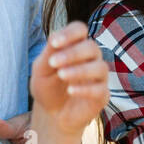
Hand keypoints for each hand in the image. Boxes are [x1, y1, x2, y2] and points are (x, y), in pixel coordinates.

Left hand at [28, 21, 109, 137]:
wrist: (51, 113)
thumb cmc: (47, 86)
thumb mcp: (41, 69)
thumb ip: (48, 53)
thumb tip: (54, 37)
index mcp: (75, 46)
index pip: (80, 30)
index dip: (69, 33)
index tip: (54, 42)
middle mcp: (90, 58)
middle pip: (91, 47)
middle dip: (72, 53)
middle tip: (54, 63)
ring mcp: (98, 77)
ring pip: (100, 67)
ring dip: (80, 70)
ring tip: (61, 75)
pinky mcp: (102, 95)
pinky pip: (101, 89)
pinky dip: (85, 89)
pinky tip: (70, 90)